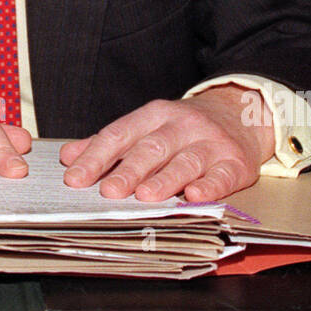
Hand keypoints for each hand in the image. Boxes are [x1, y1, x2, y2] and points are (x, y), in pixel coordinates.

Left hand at [59, 85, 275, 201]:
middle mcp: (182, 125)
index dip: (96, 156)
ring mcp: (210, 143)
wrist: (242, 113)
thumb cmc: (184, 128)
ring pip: (185, 161)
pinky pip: (222, 175)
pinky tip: (194, 197)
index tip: (74, 178)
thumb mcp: (147, 126)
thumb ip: (110, 142)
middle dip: (128, 171)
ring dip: (164, 180)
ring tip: (144, 196)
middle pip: (151, 147)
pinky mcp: (235, 162)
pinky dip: (208, 187)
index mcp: (154, 115)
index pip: (120, 134)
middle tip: (107, 192)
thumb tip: (68, 156)